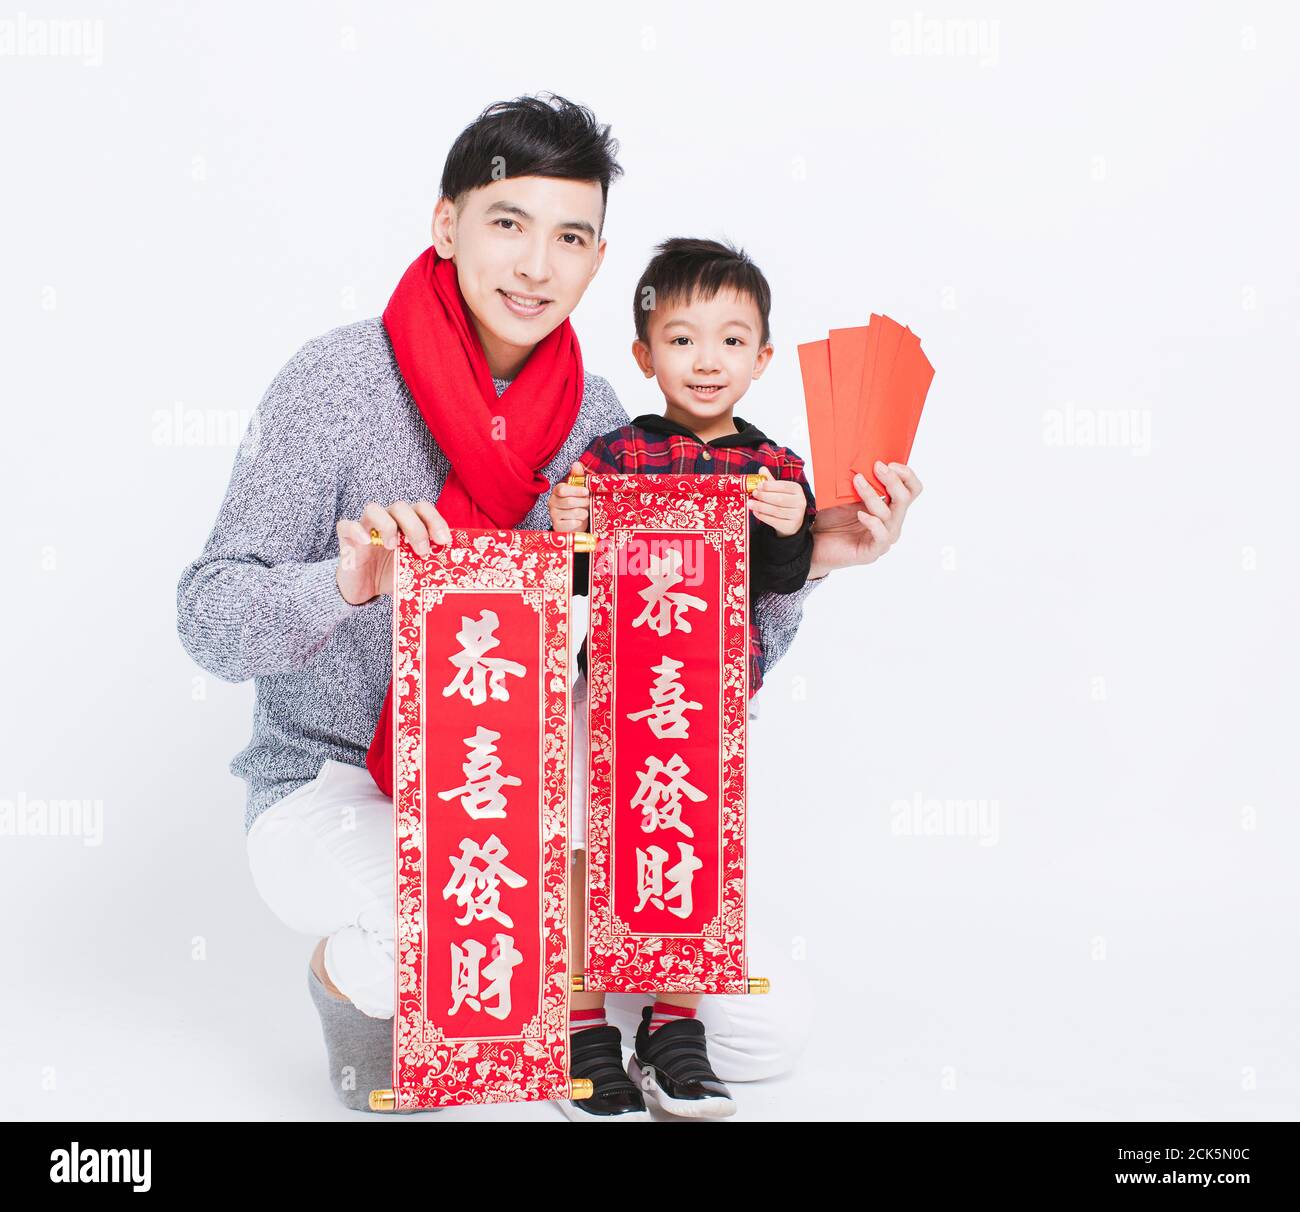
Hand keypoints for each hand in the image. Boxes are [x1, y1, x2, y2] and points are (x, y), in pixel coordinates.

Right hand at [335, 499, 451, 604]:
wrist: (365, 590)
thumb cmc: (393, 575)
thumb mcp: (416, 570)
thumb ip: (432, 563)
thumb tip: (457, 569)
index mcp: (407, 523)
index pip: (422, 509)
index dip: (435, 520)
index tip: (444, 541)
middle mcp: (387, 520)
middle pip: (401, 507)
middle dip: (416, 527)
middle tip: (423, 551)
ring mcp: (365, 527)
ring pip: (374, 509)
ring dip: (387, 525)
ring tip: (393, 547)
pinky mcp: (347, 538)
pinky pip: (346, 525)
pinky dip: (356, 530)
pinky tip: (367, 542)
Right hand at [548, 461, 590, 534]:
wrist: (574, 523)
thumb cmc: (577, 503)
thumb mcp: (579, 489)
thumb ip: (578, 477)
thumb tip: (576, 463)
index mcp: (557, 491)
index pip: (563, 489)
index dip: (576, 491)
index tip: (586, 492)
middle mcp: (552, 502)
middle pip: (570, 502)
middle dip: (583, 503)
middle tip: (588, 503)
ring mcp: (553, 515)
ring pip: (574, 513)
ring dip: (583, 513)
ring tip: (584, 512)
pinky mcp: (558, 526)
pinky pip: (573, 524)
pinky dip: (580, 522)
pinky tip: (579, 520)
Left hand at [747, 466, 807, 535]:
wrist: (791, 522)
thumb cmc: (783, 502)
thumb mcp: (778, 490)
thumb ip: (770, 480)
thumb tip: (762, 469)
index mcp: (797, 489)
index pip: (783, 486)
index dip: (770, 486)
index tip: (758, 486)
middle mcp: (800, 502)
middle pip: (779, 499)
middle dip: (764, 496)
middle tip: (753, 494)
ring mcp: (797, 515)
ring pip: (776, 510)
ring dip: (761, 506)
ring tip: (750, 504)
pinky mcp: (791, 526)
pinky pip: (774, 521)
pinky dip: (763, 516)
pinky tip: (755, 512)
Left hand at [808, 461, 922, 577]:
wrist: (815, 543)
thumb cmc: (832, 518)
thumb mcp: (845, 494)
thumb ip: (858, 479)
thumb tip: (859, 457)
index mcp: (889, 506)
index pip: (911, 489)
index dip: (906, 474)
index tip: (889, 462)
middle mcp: (891, 521)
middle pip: (905, 498)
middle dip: (892, 480)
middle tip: (876, 466)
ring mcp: (884, 537)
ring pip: (889, 514)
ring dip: (873, 495)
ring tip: (857, 481)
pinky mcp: (873, 551)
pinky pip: (881, 535)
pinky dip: (872, 522)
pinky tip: (860, 514)